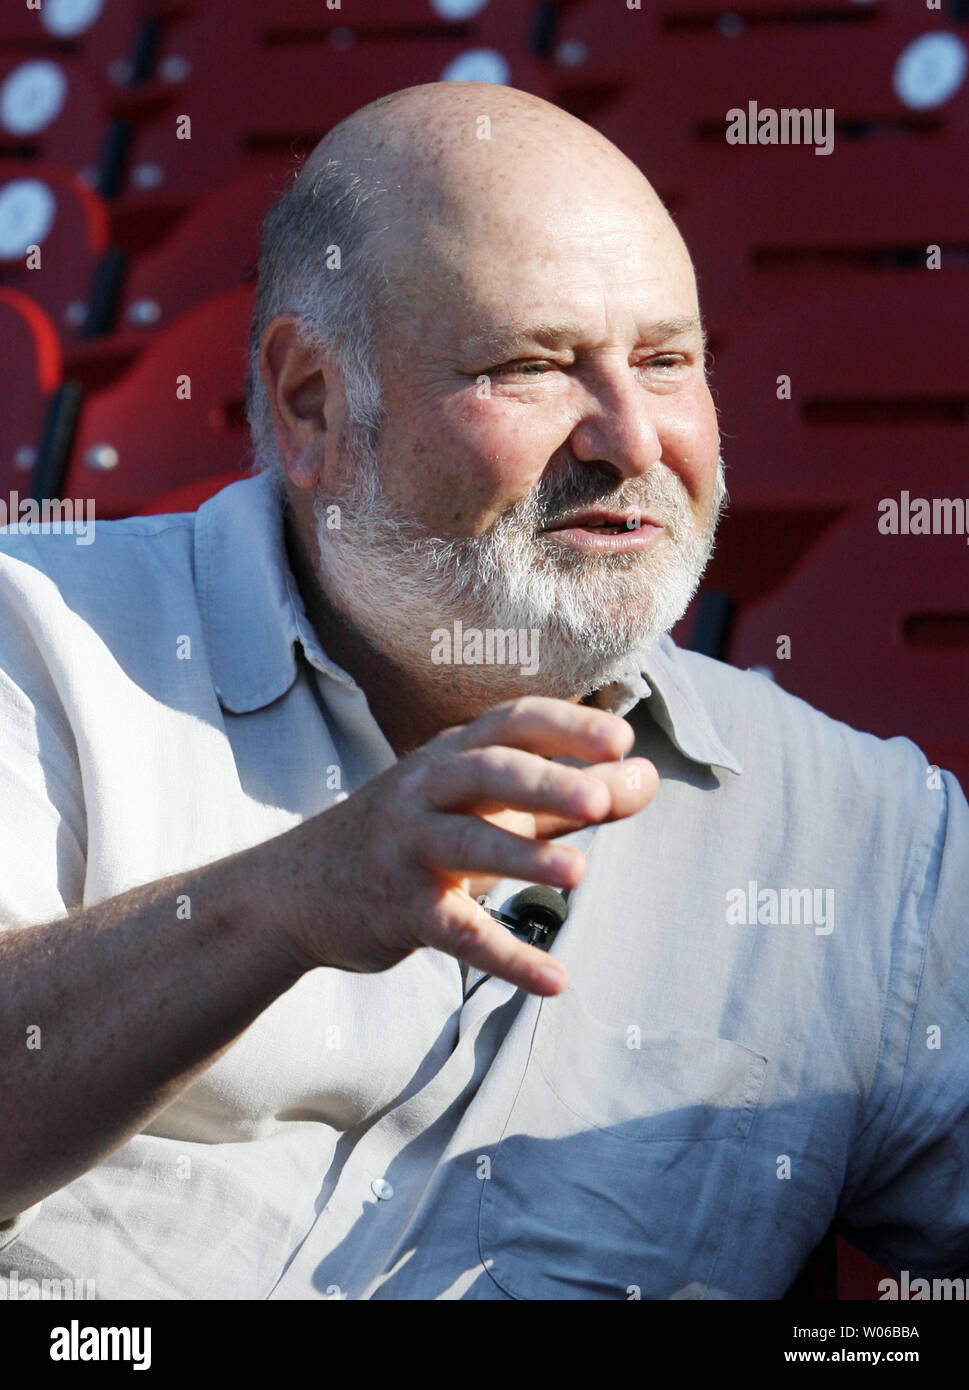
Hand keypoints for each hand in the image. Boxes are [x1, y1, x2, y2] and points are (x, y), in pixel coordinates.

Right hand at [281, 696, 657, 994]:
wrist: (300, 890)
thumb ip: (564, 795)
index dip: (566, 727)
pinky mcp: (400, 910)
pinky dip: (505, 956)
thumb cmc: (416, 834)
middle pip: (487, 772)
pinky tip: (554, 981)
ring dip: (522, 856)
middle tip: (601, 801)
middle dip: (543, 783)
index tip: (621, 740)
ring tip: (579, 874)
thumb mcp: (485, 806)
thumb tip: (645, 775)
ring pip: (466, 844)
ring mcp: (409, 848)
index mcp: (454, 754)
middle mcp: (427, 789)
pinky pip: (457, 932)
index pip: (513, 723)